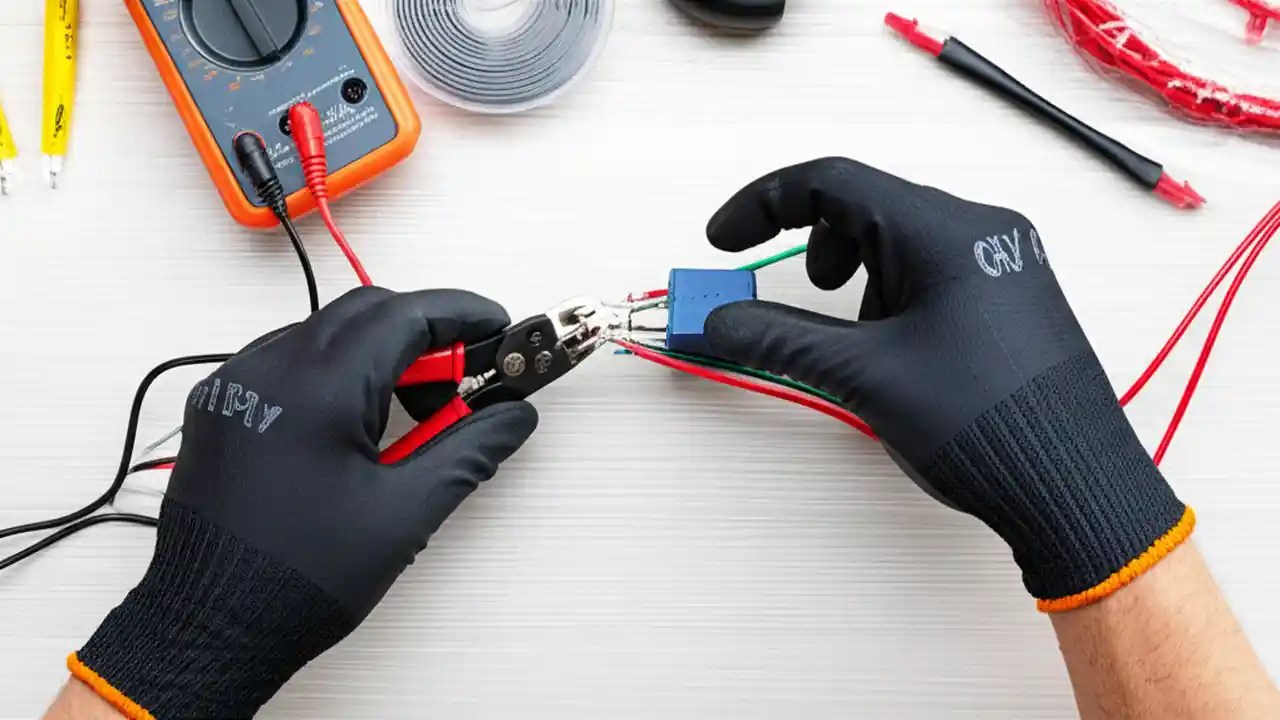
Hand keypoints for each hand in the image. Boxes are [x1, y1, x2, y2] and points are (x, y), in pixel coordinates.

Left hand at [68, 287, 537, 718]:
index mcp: (317, 390)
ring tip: (415, 410)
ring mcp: (236, 386)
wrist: (210, 626)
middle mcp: (268, 371)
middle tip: (466, 375)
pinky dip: (336, 371)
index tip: (496, 327)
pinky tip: (361, 420)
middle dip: (424, 331)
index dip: (462, 314)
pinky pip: (287, 360)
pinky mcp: (221, 409)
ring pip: (324, 332)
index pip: (405, 314)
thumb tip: (511, 417)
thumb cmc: (296, 580)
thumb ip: (469, 449)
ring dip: (379, 351)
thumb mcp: (405, 512)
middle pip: (365, 311)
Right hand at [702, 157, 1191, 610]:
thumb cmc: (984, 422)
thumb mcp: (864, 376)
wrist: (1073, 484)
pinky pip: (933, 272)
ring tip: (863, 346)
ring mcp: (1001, 262)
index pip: (833, 182)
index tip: (725, 241)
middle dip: (815, 251)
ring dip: (858, 281)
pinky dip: (894, 299)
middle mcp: (980, 231)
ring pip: (900, 242)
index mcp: (945, 231)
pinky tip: (898, 354)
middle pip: (867, 207)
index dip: (765, 205)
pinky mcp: (1011, 296)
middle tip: (799, 300)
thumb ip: (782, 340)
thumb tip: (722, 323)